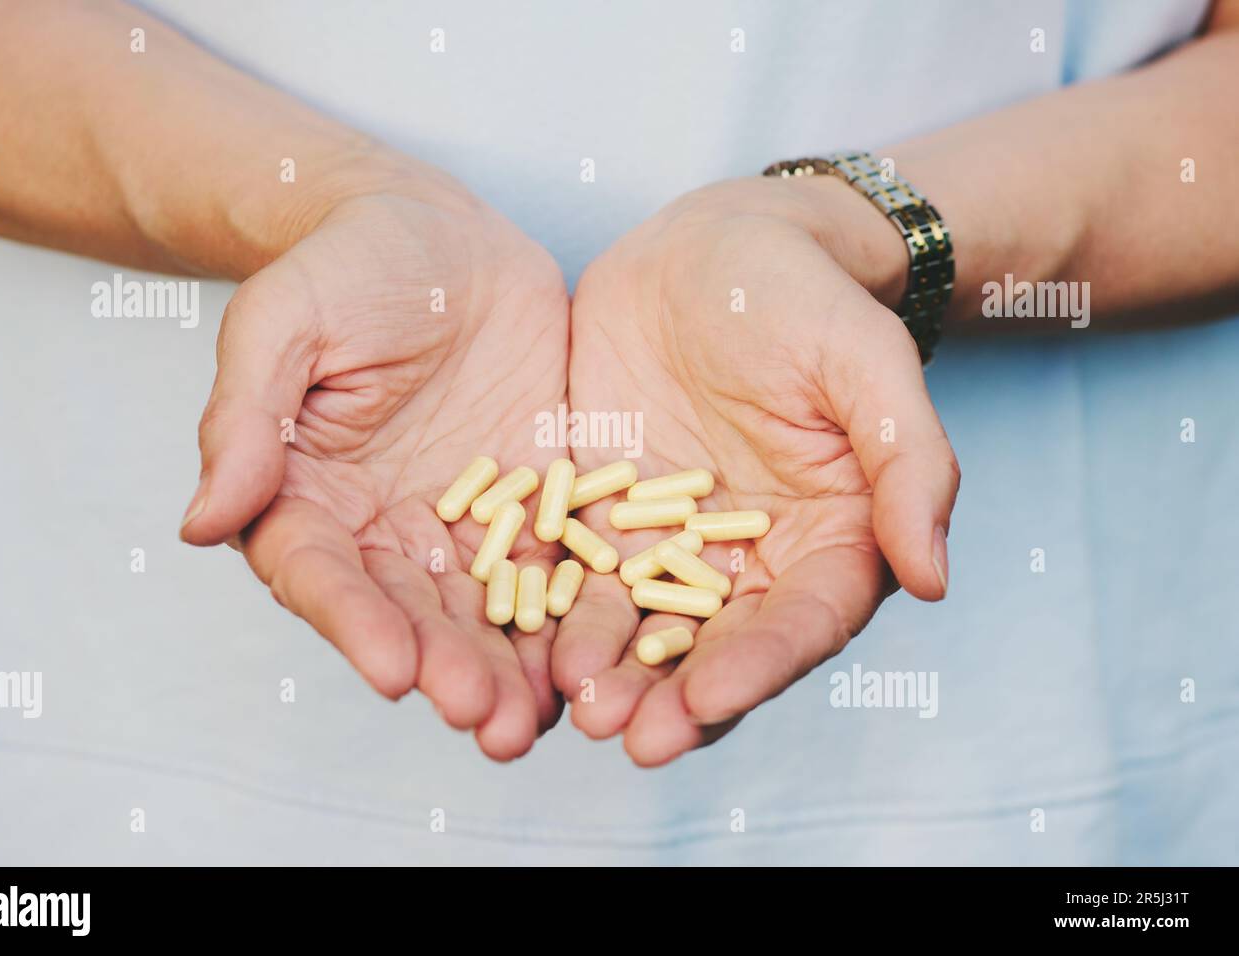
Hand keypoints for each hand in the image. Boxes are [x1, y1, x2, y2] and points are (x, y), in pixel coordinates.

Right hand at [180, 153, 569, 760]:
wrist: (438, 235)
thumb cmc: (346, 265)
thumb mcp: (285, 320)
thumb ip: (247, 417)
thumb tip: (200, 521)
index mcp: (308, 497)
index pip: (323, 575)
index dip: (356, 624)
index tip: (393, 671)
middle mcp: (382, 529)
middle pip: (411, 613)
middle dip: (448, 669)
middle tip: (487, 721)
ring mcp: (462, 523)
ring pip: (484, 611)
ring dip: (510, 671)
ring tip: (539, 723)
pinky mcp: (534, 505)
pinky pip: (554, 568)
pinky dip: (571, 617)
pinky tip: (594, 661)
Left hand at [554, 176, 959, 765]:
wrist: (717, 247)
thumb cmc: (806, 297)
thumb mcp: (865, 365)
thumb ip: (907, 465)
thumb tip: (934, 580)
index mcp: (826, 540)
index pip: (798, 623)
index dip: (756, 667)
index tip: (708, 700)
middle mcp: (748, 559)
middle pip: (714, 647)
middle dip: (672, 698)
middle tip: (626, 736)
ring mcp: (668, 542)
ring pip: (639, 627)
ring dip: (608, 672)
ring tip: (572, 706)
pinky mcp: (602, 515)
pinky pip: (575, 573)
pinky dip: (553, 611)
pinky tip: (521, 641)